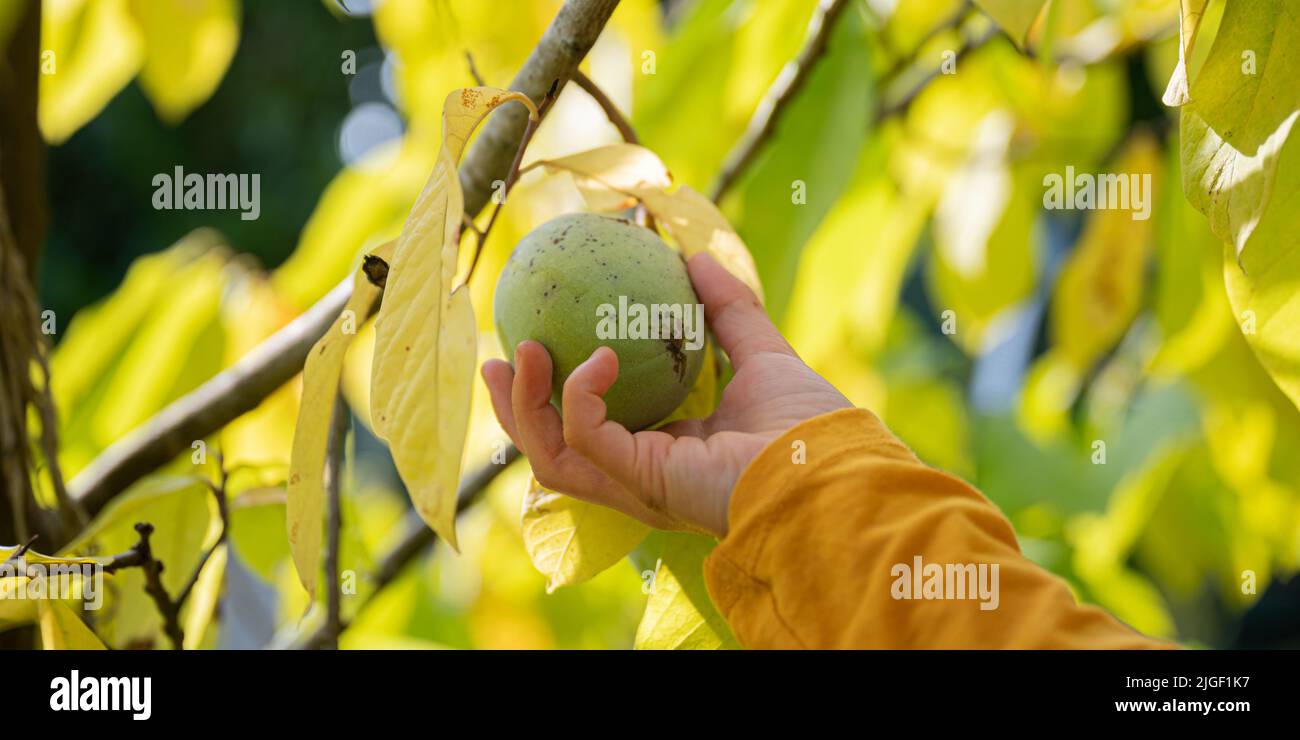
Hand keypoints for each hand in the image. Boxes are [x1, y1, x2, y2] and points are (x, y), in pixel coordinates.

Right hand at [482, 251, 851, 536]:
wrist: (833, 464)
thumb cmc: (808, 425)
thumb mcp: (761, 352)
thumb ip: (728, 310)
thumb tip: (694, 256)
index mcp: (664, 454)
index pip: (592, 435)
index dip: (555, 398)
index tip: (534, 346)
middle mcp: (642, 478)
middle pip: (553, 456)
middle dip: (514, 411)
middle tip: (497, 357)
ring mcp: (638, 485)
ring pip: (550, 459)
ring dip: (524, 405)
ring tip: (518, 352)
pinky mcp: (642, 481)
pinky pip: (585, 438)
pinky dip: (579, 394)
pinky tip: (596, 356)